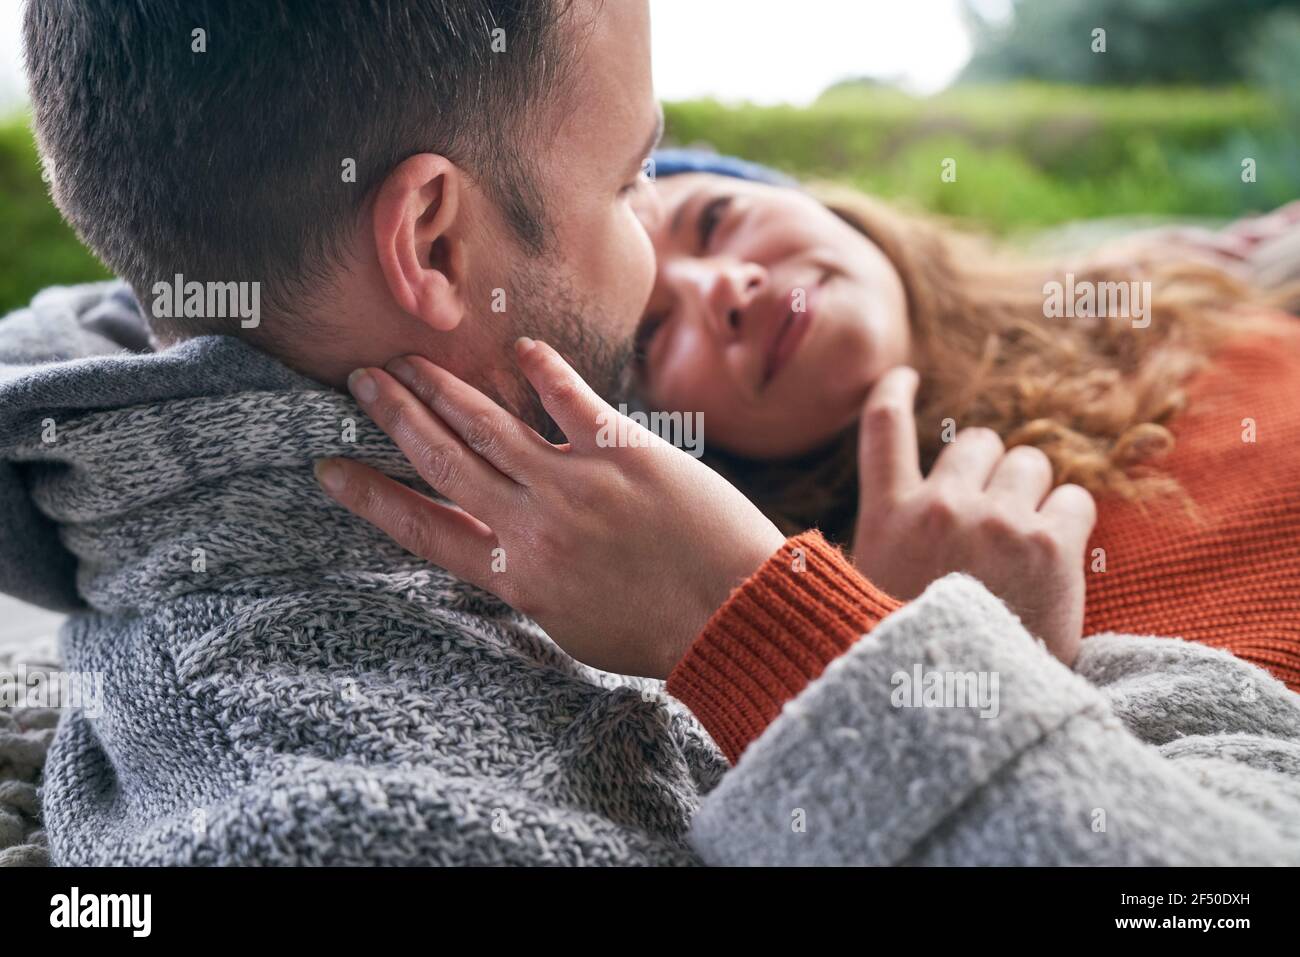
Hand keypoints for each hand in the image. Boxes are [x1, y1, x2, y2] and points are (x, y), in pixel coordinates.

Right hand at [314, 339, 785, 678]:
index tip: (330, 469)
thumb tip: (498, 545)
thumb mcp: (569, 622)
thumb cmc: (657, 632)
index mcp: (514, 576)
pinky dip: (542, 371)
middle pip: (443, 460)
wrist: (735, 618)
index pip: (422, 530)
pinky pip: (571, 400)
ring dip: (443, 388)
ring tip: (409, 360)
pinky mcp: (623, 453)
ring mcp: (575, 484)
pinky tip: (517, 347)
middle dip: (395, 416)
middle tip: (360, 379)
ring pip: (489, 425)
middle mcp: (532, 525)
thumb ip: (526, 579)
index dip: (371, 497)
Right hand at [851, 368, 1096, 665]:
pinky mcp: (1049, 547)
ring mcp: (995, 523)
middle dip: (991, 470)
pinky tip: (1057, 561)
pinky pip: (1074, 499)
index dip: (895, 392)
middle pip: (978, 442)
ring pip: (1030, 463)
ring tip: (1024, 544)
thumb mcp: (865, 594)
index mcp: (886, 518)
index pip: (883, 428)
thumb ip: (883, 544)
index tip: (905, 377)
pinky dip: (1071, 523)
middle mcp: (938, 508)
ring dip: (1031, 493)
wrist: (961, 714)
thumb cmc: (913, 656)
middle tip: (993, 517)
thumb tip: (890, 518)